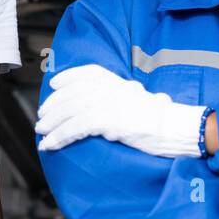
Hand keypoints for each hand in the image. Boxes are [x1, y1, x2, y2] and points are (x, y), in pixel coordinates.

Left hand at [36, 64, 205, 157]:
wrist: (177, 128)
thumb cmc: (163, 120)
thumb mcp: (140, 101)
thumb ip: (122, 99)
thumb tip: (105, 108)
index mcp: (120, 82)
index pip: (89, 73)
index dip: (69, 77)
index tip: (55, 84)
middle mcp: (113, 88)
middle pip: (74, 93)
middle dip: (54, 105)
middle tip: (42, 117)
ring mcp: (110, 103)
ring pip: (71, 110)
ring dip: (52, 122)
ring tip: (41, 132)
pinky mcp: (109, 121)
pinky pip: (76, 127)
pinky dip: (59, 136)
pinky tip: (49, 145)